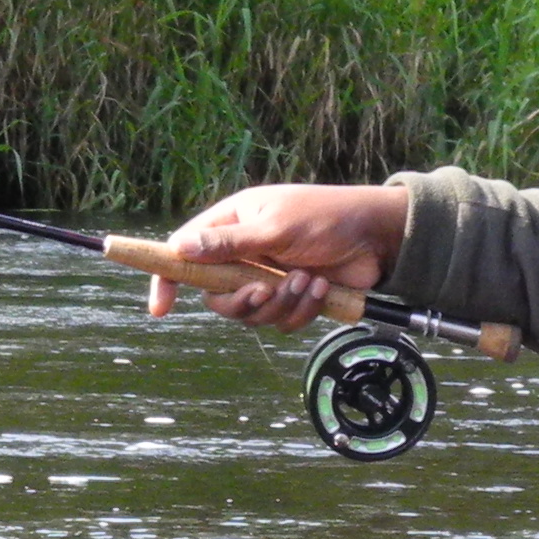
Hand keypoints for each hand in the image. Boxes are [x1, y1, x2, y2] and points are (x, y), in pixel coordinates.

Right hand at [149, 183, 407, 329]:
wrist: (377, 235)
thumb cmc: (326, 217)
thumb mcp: (276, 227)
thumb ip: (229, 243)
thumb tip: (181, 249)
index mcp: (232, 226)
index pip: (185, 253)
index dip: (168, 279)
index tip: (160, 308)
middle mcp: (244, 254)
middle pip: (216, 296)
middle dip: (239, 301)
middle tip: (263, 290)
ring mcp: (268, 278)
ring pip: (251, 314)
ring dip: (280, 303)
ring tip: (307, 279)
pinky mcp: (292, 298)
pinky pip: (281, 322)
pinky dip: (301, 310)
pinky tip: (322, 288)